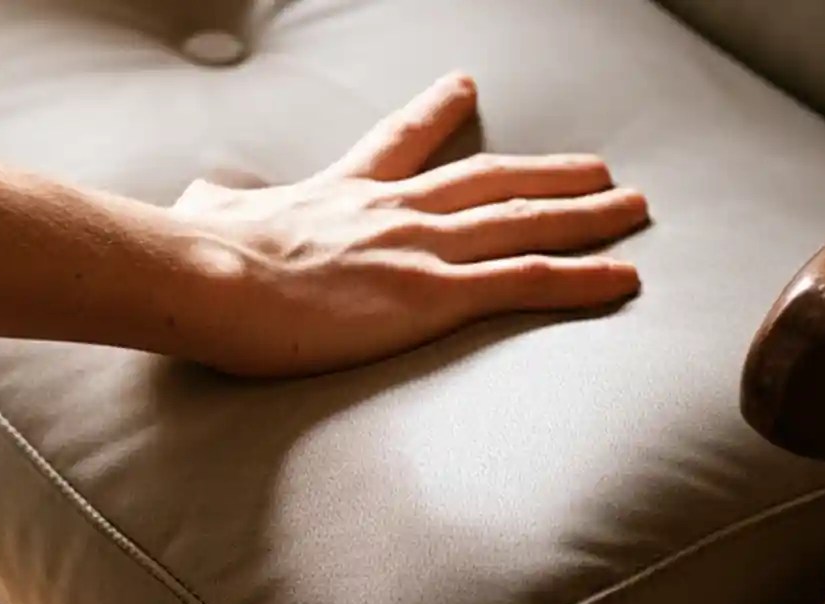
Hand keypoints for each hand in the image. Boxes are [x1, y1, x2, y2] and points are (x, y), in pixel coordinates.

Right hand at [171, 72, 648, 376]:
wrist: (213, 276)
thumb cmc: (206, 253)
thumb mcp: (208, 214)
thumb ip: (215, 202)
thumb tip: (191, 198)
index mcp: (344, 192)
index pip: (399, 143)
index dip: (436, 114)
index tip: (465, 88)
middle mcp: (397, 211)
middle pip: (491, 179)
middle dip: (549, 172)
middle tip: (596, 167)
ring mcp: (422, 248)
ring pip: (524, 221)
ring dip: (587, 213)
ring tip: (633, 207)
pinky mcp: (435, 294)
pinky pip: (526, 280)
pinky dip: (582, 276)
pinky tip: (623, 277)